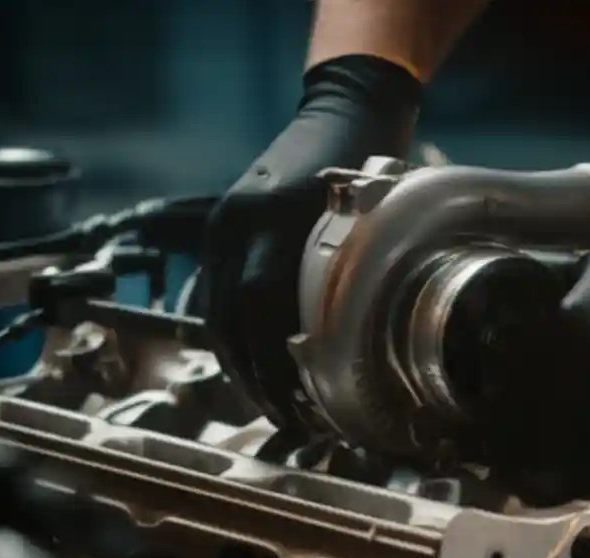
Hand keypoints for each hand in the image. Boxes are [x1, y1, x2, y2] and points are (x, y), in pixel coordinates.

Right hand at [203, 55, 418, 427]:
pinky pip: (218, 294)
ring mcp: (223, 223)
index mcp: (268, 219)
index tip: (300, 405)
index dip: (275, 365)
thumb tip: (344, 354)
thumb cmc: (372, 165)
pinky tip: (255, 364)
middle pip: (228, 320)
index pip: (258, 309)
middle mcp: (234, 222)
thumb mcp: (367, 221)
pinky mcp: (223, 228)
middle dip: (253, 377)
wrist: (348, 106)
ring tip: (270, 402)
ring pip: (216, 313)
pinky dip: (234, 335)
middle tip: (285, 419)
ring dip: (239, 363)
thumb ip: (347, 277)